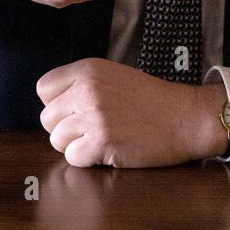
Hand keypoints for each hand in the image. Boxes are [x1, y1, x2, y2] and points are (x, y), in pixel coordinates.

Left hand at [38, 58, 229, 166]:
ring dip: (76, 144)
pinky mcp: (102, 142)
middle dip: (65, 127)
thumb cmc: (153, 99)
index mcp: (88, 69)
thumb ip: (82, 84)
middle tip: (92, 127)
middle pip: (47, 119)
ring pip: (57, 140)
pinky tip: (109, 149)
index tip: (75, 108)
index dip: (57, 102)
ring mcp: (93, 117)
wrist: (186, 117)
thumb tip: (54, 105)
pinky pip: (73, 158)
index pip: (44, 89)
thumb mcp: (114, 75)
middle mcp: (87, 90)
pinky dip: (88, 159)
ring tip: (102, 138)